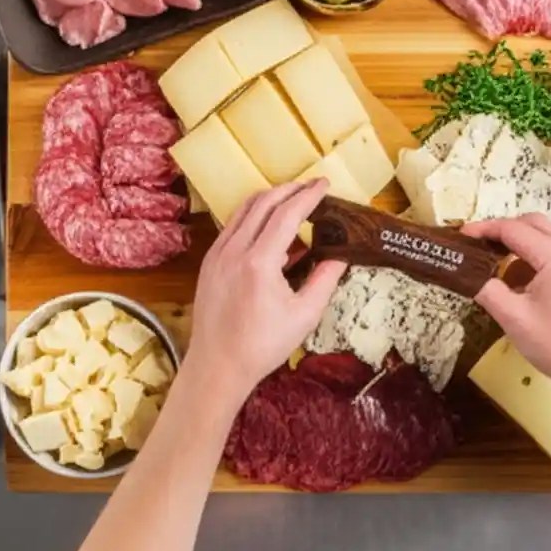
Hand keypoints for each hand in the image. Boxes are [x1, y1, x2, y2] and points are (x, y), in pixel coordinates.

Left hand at [186, 180, 346, 398]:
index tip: (324, 184)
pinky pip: (232, 227)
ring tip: (290, 199)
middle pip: (263, 203)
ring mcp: (217, 255)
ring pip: (243, 211)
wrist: (217, 366)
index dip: (308, 196)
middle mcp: (234, 251)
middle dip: (289, 190)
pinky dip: (253, 218)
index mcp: (259, 263)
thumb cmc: (262, 345)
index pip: (287, 215)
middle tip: (310, 186)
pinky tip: (268, 228)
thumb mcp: (304, 315)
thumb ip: (325, 279)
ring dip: (269, 199)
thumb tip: (341, 255)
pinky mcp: (209, 263)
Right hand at [463, 214, 550, 400]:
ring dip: (519, 241)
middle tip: (477, 245)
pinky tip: (517, 278)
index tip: (460, 236)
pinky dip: (533, 255)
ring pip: (545, 235)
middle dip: (503, 229)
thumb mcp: (512, 318)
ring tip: (492, 260)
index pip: (514, 229)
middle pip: (533, 223)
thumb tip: (466, 273)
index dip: (484, 229)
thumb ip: (486, 289)